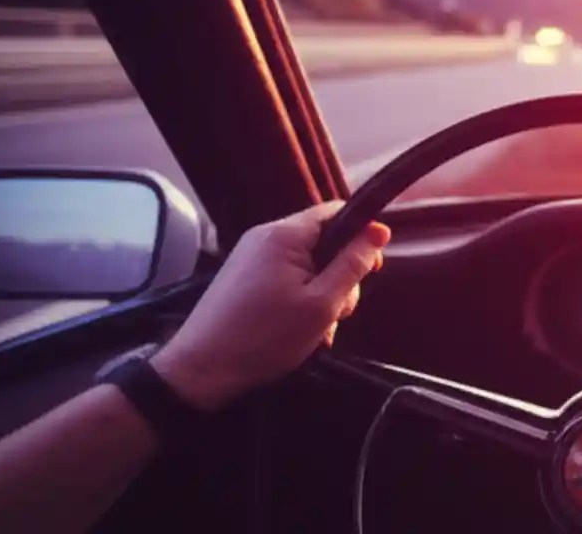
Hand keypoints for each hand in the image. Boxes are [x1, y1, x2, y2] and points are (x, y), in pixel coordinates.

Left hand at [150, 201, 389, 409]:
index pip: (337, 212)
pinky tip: (299, 330)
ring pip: (308, 264)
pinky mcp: (244, 277)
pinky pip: (287, 277)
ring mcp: (251, 257)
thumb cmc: (265, 337)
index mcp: (285, 234)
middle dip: (340, 275)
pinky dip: (300, 299)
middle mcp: (266, 236)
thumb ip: (352, 265)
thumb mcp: (321, 304)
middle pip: (324, 241)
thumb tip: (380, 230)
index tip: (370, 271)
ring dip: (322, 294)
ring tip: (316, 330)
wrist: (201, 370)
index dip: (362, 236)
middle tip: (336, 313)